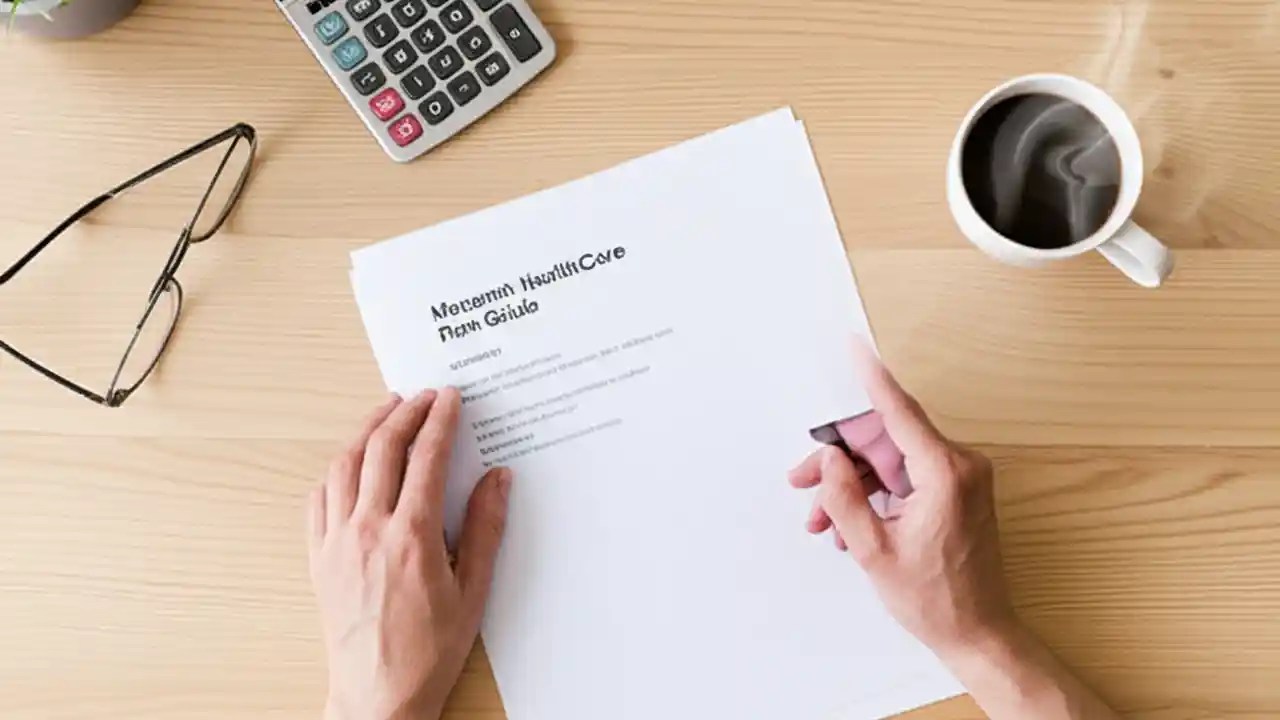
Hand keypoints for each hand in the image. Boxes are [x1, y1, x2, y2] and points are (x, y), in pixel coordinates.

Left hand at [307, 389, 511, 719]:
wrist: (379, 695)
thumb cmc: (428, 651)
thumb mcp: (473, 591)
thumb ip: (485, 528)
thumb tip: (497, 479)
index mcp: (412, 536)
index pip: (426, 457)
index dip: (439, 419)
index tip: (449, 398)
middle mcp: (368, 530)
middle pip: (381, 448)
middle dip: (404, 412)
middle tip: (422, 395)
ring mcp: (336, 542)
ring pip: (344, 465)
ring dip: (365, 430)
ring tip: (385, 412)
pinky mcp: (318, 558)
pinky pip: (318, 498)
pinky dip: (336, 470)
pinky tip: (350, 463)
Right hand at [789, 346, 1121, 719]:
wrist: (978, 632)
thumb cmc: (937, 600)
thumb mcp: (874, 551)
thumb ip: (845, 499)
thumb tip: (829, 460)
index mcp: (945, 474)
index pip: (899, 412)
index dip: (870, 378)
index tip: (853, 346)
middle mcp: (959, 467)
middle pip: (884, 441)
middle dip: (839, 462)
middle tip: (801, 482)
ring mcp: (959, 479)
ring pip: (889, 462)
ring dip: (852, 485)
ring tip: (822, 521)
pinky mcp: (954, 492)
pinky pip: (903, 477)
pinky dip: (874, 495)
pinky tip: (848, 524)